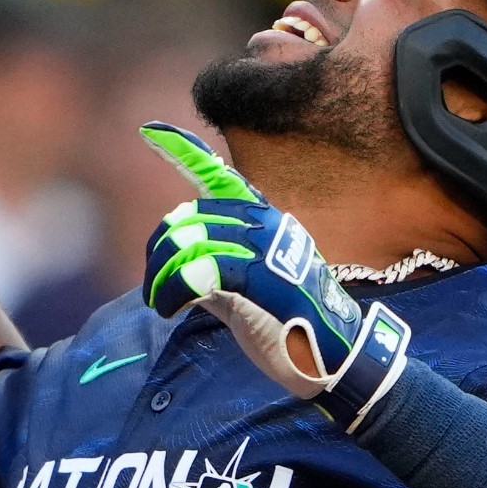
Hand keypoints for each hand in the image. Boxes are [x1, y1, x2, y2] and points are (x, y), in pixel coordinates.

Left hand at [139, 122, 413, 431]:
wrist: (335, 356)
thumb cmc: (289, 326)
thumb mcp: (246, 289)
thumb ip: (214, 269)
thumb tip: (177, 264)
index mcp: (265, 221)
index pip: (220, 178)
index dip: (184, 152)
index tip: (150, 131)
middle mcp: (265, 225)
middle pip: (187, 219)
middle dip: (159, 254)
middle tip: (155, 290)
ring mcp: (265, 249)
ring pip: (188, 243)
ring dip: (162, 277)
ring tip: (160, 303)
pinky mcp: (260, 277)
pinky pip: (197, 272)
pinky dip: (173, 291)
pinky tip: (171, 309)